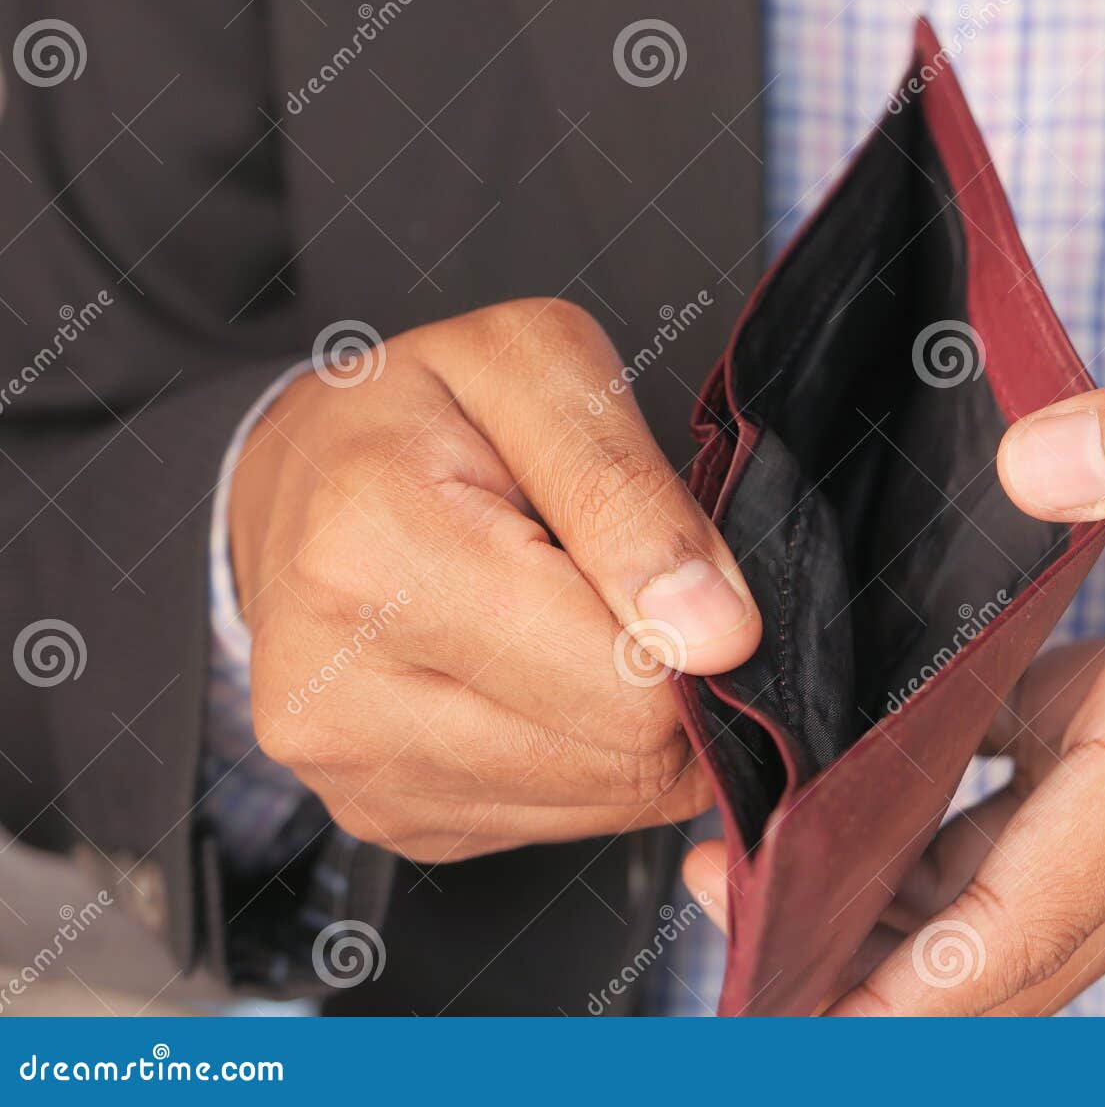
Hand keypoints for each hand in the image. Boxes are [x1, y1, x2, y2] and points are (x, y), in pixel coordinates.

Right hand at [229, 298, 760, 861]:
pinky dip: (577, 753)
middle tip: (626, 591)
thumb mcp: (537, 366)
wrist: (297, 471)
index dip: (693, 631)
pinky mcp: (384, 816)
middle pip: (618, 759)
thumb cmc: (421, 403)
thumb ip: (631, 495)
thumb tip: (719, 637)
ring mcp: (351, 771)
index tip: (672, 569)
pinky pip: (554, 824)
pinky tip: (536, 671)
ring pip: (600, 807)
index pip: (625, 687)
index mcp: (371, 553)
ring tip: (571, 620)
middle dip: (666, 679)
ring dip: (626, 722)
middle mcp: (338, 689)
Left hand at [687, 301, 1104, 1013]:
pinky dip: (948, 851)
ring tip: (765, 897)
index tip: (805, 1002)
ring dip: (899, 923)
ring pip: (1020, 899)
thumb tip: (1033, 465)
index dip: (925, 974)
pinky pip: (1039, 835)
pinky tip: (865, 814)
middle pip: (1016, 939)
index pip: (1045, 896)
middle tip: (743, 964)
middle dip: (882, 982)